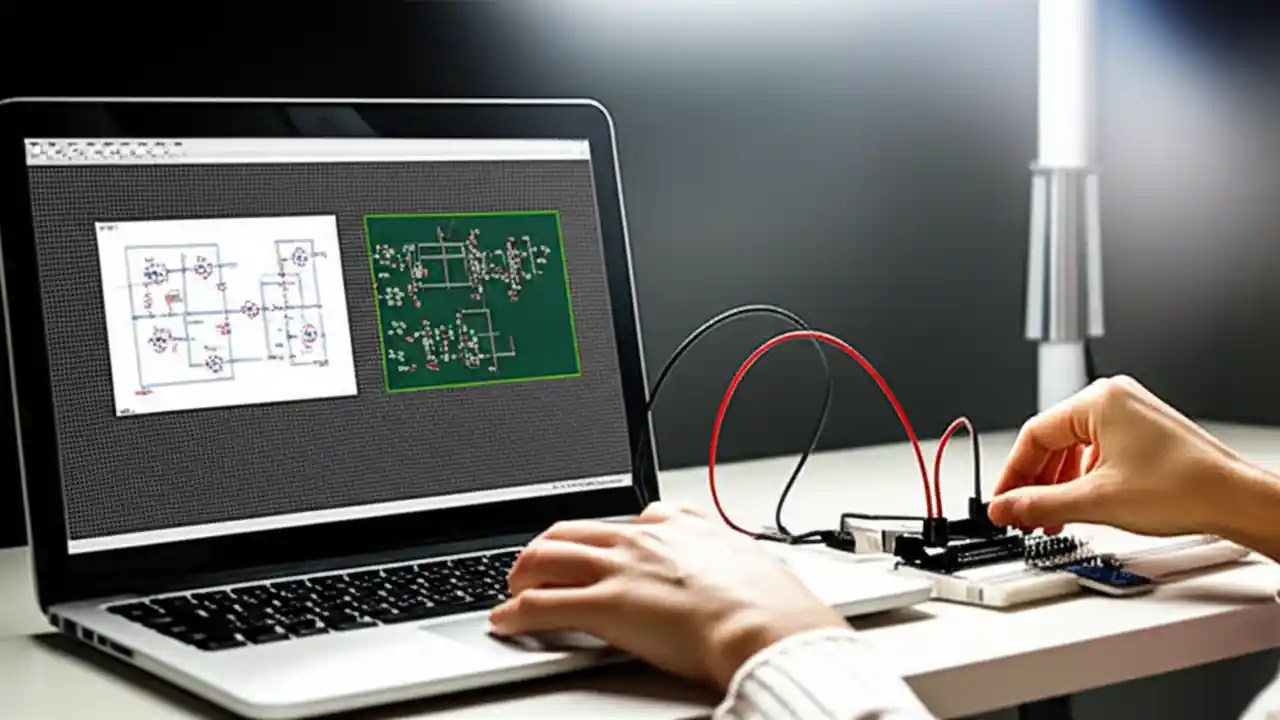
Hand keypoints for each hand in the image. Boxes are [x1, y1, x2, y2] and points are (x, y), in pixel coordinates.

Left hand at [488, 502, 846, 688]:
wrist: (766, 625)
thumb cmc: (768, 605)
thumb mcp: (750, 565)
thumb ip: (728, 562)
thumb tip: (740, 573)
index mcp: (680, 526)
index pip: (628, 518)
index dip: (603, 535)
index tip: (598, 545)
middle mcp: (642, 538)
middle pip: (572, 530)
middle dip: (546, 548)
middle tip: (538, 566)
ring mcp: (619, 569)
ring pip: (546, 558)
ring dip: (522, 574)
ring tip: (514, 590)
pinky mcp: (604, 605)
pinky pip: (542, 605)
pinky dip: (515, 613)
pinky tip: (506, 621)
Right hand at [988, 375, 1251, 536]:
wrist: (1236, 500)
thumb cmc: (1184, 487)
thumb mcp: (1095, 500)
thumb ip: (1039, 504)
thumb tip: (1006, 508)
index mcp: (1098, 400)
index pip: (1035, 434)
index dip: (1013, 473)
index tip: (1003, 501)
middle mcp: (1114, 399)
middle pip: (1054, 441)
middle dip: (1036, 483)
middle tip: (1022, 514)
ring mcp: (1132, 415)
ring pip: (1076, 450)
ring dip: (1059, 485)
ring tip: (1051, 518)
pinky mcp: (1145, 434)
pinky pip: (1099, 453)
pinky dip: (1084, 480)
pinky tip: (1081, 506)